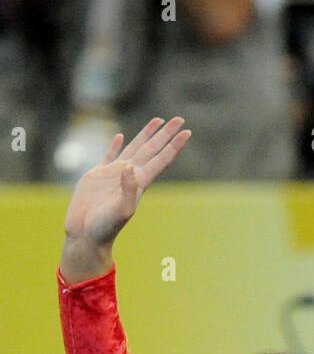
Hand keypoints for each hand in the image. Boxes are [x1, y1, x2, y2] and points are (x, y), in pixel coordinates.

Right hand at [63, 117, 189, 248]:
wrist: (86, 234)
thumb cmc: (105, 227)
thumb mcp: (121, 210)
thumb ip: (128, 188)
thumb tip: (130, 166)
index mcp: (140, 182)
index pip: (161, 159)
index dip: (173, 145)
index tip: (186, 131)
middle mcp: (130, 175)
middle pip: (152, 149)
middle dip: (165, 134)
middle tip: (179, 119)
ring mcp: (114, 174)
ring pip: (134, 148)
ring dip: (147, 135)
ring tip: (158, 121)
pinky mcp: (97, 175)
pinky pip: (109, 155)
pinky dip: (115, 145)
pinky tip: (120, 136)